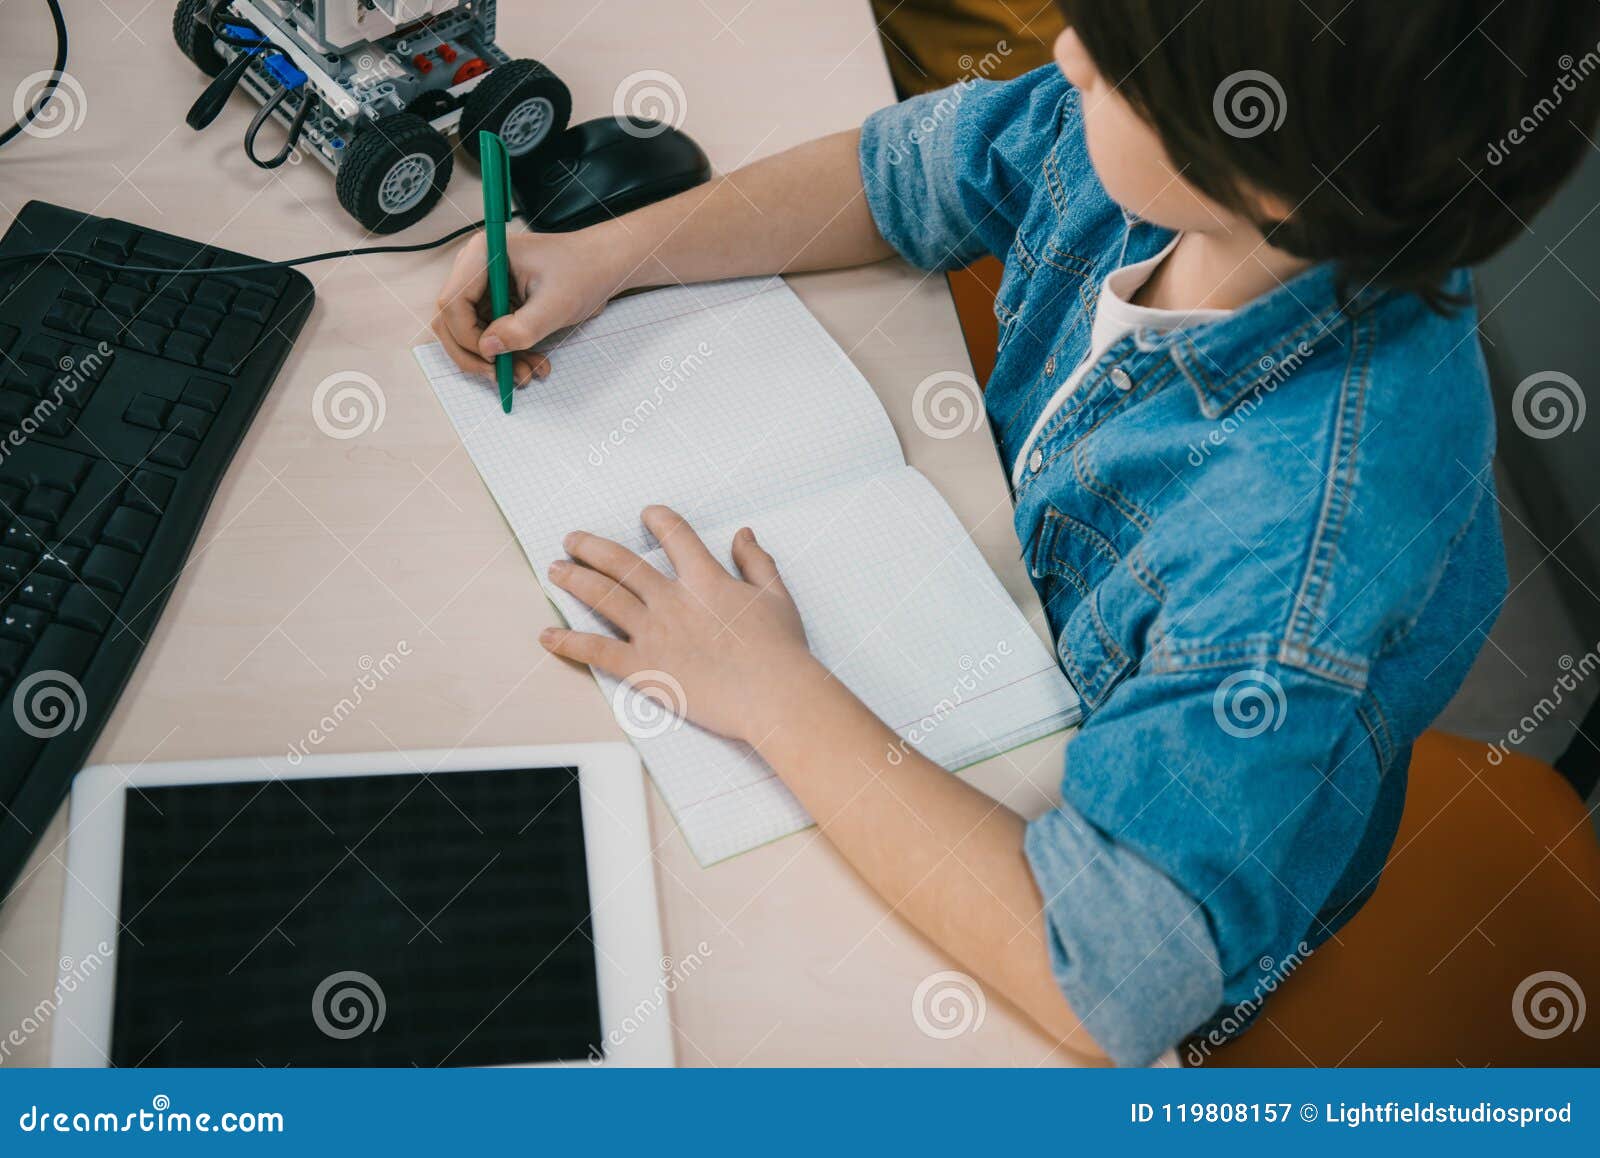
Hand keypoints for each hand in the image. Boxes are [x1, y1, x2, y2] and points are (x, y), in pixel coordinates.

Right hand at [430, 226, 631, 386]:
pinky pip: (487, 337)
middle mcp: (475, 269)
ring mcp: (482, 287)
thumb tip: (486, 349)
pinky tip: (531, 364)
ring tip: (528, 373)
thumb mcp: (556, 305)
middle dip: (477, 356)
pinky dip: (506, 356)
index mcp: (484, 255)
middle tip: (504, 378)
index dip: (468, 338)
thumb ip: (520, 329)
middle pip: (451, 322)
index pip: (453, 303)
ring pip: (469, 335)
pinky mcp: (494, 304)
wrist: (602, 266)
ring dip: (494, 361)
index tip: (495, 359)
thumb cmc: (583, 272)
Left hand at [539, 507, 818, 744]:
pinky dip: (568, 642)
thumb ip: (756, 562)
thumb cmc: (780, 650)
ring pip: (602, 596)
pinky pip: (596, 650)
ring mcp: (653, 633)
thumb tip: (743, 534)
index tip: (647, 513)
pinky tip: (548, 635)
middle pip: (622, 562)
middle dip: (592, 547)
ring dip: (574, 580)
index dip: (659, 520)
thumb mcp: (776, 596)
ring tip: (555, 569)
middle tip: (573, 540)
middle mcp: (671, 599)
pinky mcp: (643, 667)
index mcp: (705, 579)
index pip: (675, 535)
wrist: (772, 695)